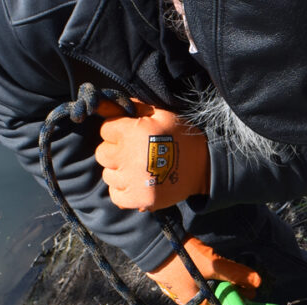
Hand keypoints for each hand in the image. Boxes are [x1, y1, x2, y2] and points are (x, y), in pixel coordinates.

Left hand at [95, 100, 209, 210]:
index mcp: (131, 133)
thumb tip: (108, 104)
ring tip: (138, 169)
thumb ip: (135, 108)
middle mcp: (127, 157)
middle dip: (115, 151)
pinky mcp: (137, 199)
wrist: (204, 167)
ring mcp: (131, 181)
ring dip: (119, 171)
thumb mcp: (162, 115)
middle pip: (102, 154)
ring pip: (108, 175)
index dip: (118, 131)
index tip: (130, 135)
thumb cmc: (182, 137)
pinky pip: (115, 195)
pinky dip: (123, 191)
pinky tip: (137, 184)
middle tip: (133, 153)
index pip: (106, 130)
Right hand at [147, 237, 261, 304]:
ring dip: (219, 281)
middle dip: (229, 290)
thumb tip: (258, 282)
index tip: (248, 293)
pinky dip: (208, 274)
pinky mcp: (175, 273)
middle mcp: (185, 299)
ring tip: (231, 270)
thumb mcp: (212, 264)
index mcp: (193, 304)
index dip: (235, 304)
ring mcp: (178, 286)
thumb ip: (236, 273)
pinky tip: (213, 264)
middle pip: (213, 300)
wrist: (150, 238)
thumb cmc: (181, 257)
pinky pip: (196, 278)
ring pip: (205, 288)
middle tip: (243, 279)